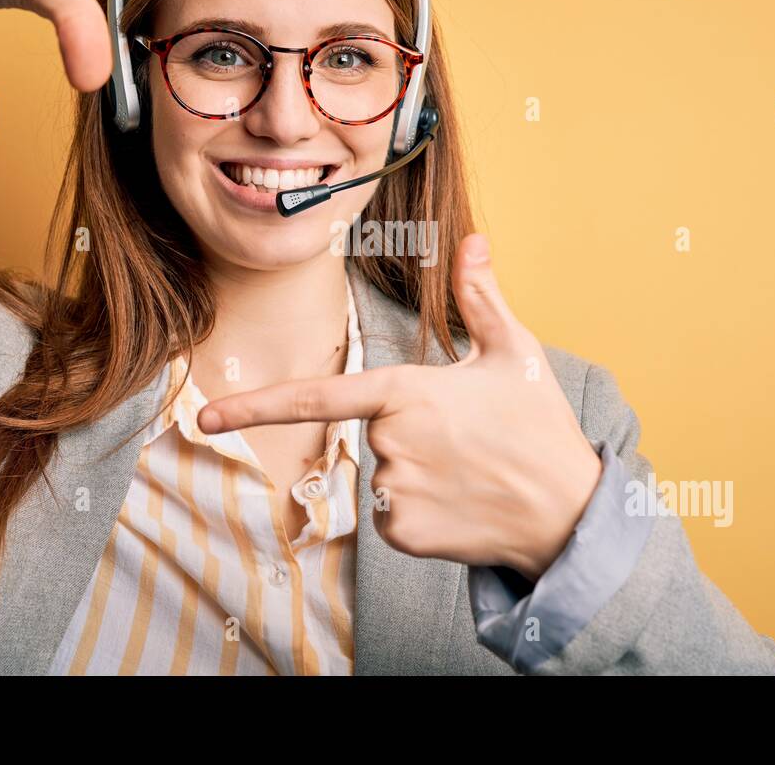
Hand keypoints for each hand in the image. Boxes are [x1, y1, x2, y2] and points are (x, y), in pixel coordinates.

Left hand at [197, 234, 604, 580]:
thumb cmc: (539, 427)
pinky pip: (391, 513)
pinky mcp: (401, 534)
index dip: (254, 407)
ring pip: (382, 472)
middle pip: (371, 430)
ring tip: (470, 471)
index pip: (317, 397)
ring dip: (416, 470)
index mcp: (407, 394)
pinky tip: (461, 503)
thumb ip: (481, 296)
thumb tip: (472, 239)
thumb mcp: (515, 353)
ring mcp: (392, 493)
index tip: (206, 418)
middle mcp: (390, 444)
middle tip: (468, 439)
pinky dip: (420, 508)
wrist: (568, 515)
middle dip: (410, 430)